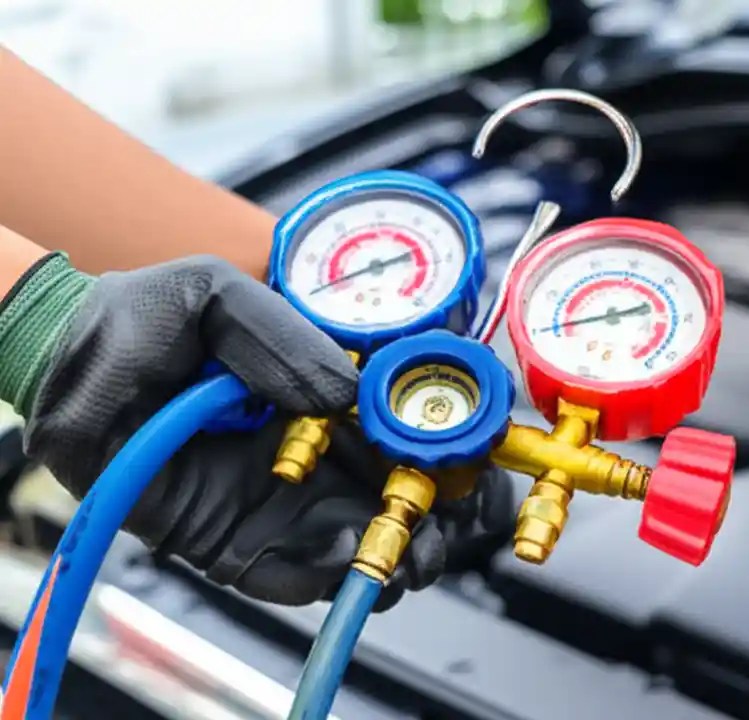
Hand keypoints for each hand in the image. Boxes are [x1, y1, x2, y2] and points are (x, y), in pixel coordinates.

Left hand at [0, 254, 502, 609]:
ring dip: (397, 553)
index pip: (408, 427)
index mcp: (327, 394)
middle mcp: (314, 451)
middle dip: (439, 515)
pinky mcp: (232, 544)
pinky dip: (329, 578)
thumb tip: (343, 394)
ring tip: (413, 554)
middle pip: (398, 494)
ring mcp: (277, 501)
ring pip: (358, 543)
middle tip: (458, 524)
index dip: (452, 448)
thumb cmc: (144, 317)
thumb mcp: (216, 294)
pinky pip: (293, 577)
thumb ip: (279, 335)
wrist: (65, 361)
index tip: (478, 461)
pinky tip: (349, 563)